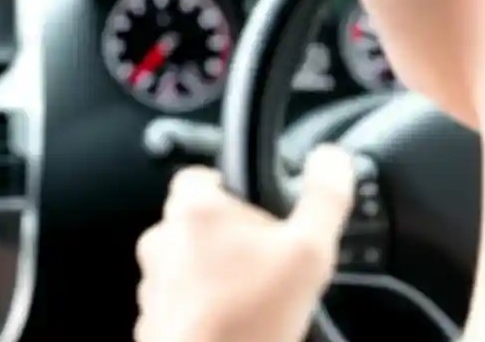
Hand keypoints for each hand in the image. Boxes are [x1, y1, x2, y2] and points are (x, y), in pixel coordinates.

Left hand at [134, 145, 354, 341]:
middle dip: (232, 239)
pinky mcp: (152, 317)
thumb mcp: (309, 251)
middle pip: (200, 222)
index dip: (236, 189)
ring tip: (253, 300)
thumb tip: (331, 159)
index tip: (262, 212)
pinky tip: (234, 323)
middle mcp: (162, 239)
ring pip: (188, 264)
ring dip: (216, 276)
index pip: (203, 173)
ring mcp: (152, 282)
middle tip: (268, 264)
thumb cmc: (249, 318)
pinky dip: (203, 308)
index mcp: (194, 208)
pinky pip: (181, 302)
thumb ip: (324, 198)